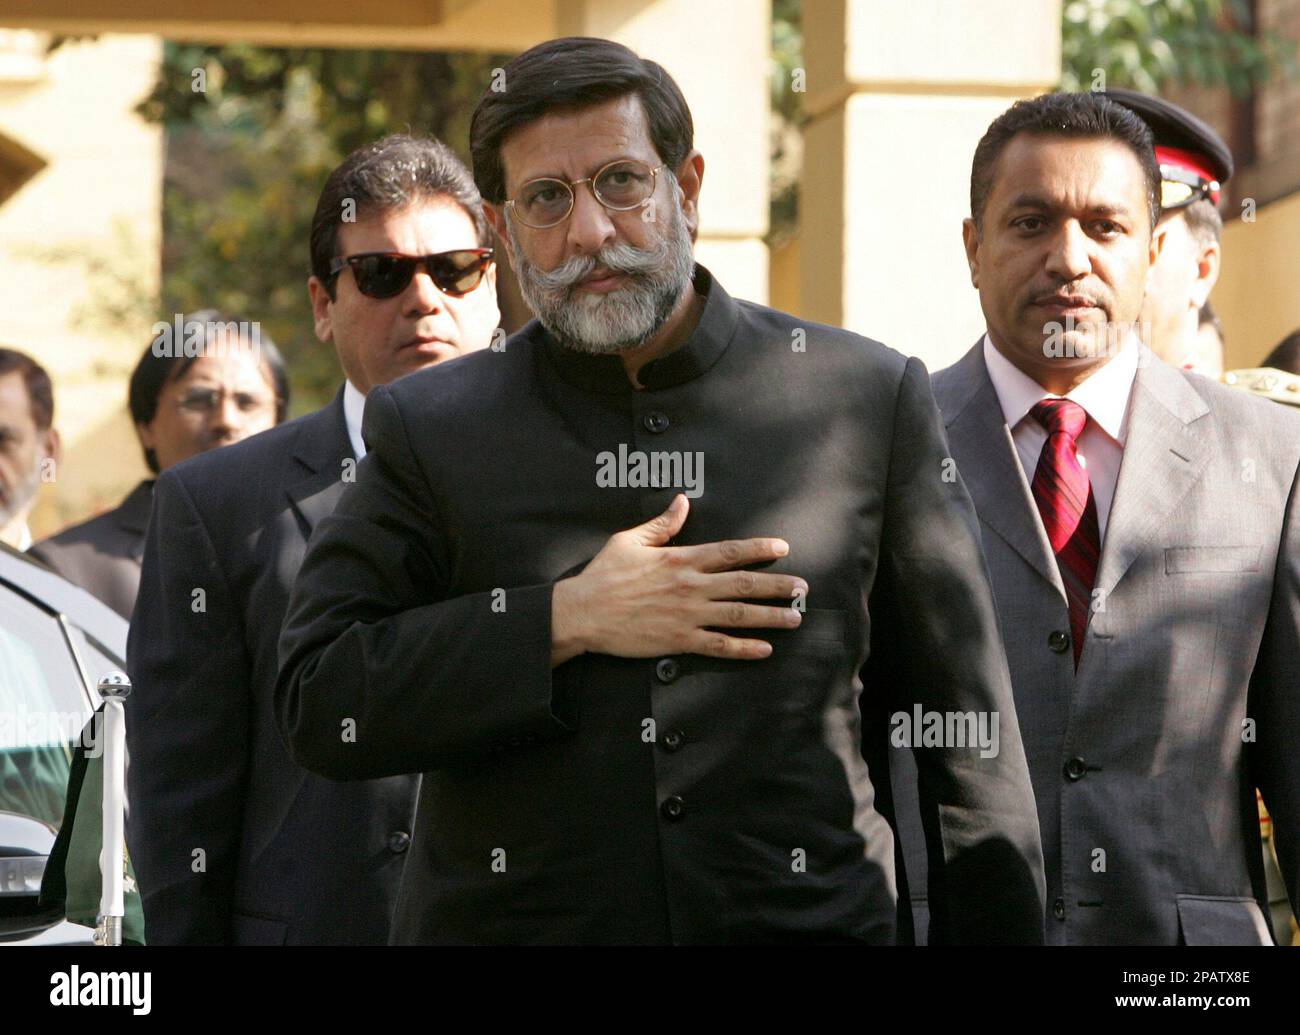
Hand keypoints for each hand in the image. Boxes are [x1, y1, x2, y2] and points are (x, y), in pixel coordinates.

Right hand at [550, 494, 806, 665]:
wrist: (583, 612)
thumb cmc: (604, 575)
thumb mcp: (630, 540)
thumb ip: (662, 523)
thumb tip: (683, 501)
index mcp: (681, 559)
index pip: (730, 552)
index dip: (759, 549)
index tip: (783, 548)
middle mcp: (691, 586)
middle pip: (744, 584)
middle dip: (777, 586)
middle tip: (803, 588)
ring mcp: (687, 615)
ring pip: (738, 615)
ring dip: (771, 616)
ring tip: (796, 617)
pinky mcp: (678, 640)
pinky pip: (718, 645)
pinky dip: (743, 648)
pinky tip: (764, 649)